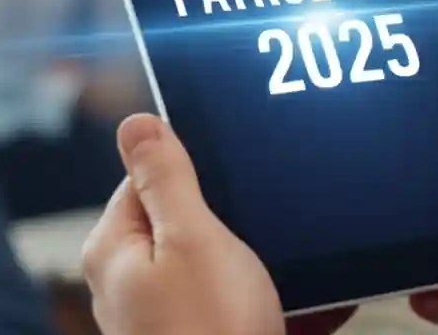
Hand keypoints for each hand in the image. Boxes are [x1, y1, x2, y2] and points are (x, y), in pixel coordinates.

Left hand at [82, 114, 353, 334]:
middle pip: (193, 220)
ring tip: (302, 267)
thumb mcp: (192, 238)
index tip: (240, 171)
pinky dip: (283, 303)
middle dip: (243, 218)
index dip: (198, 169)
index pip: (148, 176)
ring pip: (229, 264)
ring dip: (270, 262)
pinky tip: (319, 304)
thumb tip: (134, 123)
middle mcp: (134, 285)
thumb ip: (166, 178)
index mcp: (117, 250)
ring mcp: (170, 318)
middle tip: (278, 217)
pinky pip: (250, 304)